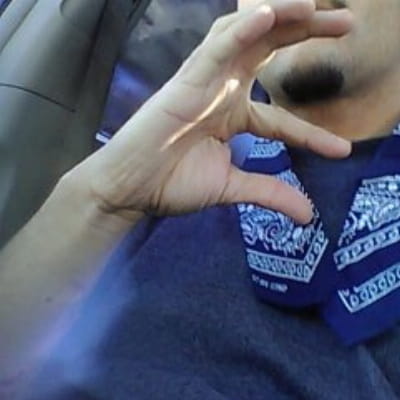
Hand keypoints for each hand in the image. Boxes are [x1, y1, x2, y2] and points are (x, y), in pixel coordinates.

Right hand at [77, 0, 352, 224]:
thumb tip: (308, 216)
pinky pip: (215, 49)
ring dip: (279, 19)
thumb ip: (270, 193)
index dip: (312, 133)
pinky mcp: (185, 81)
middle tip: (346, 27)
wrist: (132, 189)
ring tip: (315, 9)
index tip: (343, 150)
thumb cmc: (173, 184)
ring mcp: (204, 83)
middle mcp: (222, 92)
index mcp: (232, 117)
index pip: (281, 119)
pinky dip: (240, 31)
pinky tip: (267, 16)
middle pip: (269, 52)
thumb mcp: (232, 189)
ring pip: (244, 37)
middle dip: (307, 34)